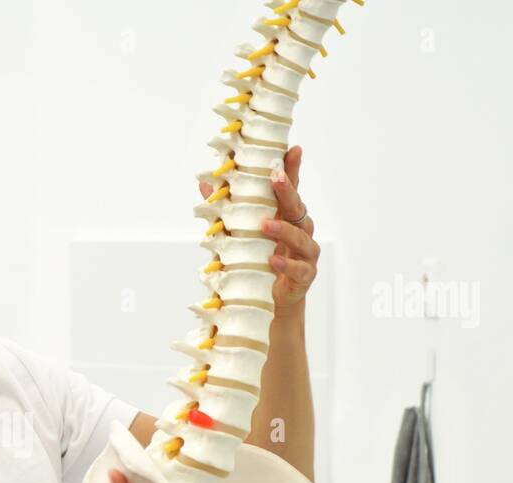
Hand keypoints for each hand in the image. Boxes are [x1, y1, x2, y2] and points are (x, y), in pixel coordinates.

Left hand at [200, 144, 319, 314]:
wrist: (272, 302)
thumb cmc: (258, 262)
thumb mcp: (238, 235)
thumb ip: (227, 210)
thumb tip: (206, 184)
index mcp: (286, 217)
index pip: (290, 189)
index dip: (293, 170)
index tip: (293, 150)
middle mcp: (301, 230)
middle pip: (297, 207)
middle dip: (288, 191)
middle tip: (276, 178)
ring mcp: (306, 253)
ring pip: (301, 236)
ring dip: (283, 229)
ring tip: (264, 225)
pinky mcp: (305, 276)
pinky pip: (299, 268)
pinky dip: (286, 264)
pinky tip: (272, 259)